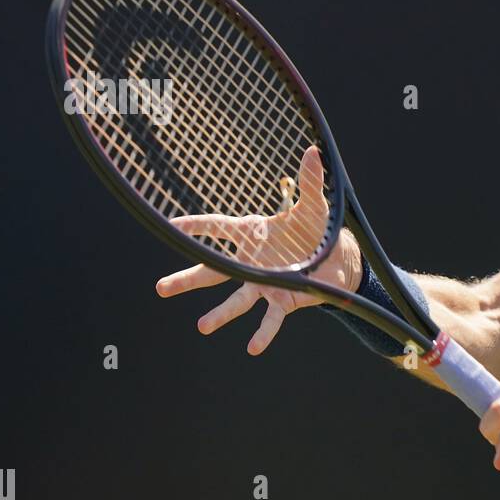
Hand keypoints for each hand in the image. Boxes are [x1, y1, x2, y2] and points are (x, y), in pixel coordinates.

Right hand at [154, 146, 363, 355]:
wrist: (338, 258)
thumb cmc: (319, 228)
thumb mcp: (315, 204)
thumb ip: (310, 182)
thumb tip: (314, 151)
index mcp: (252, 234)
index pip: (217, 228)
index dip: (196, 226)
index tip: (171, 225)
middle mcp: (251, 262)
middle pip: (213, 271)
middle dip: (187, 280)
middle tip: (160, 289)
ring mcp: (265, 283)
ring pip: (236, 300)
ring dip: (220, 315)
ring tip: (202, 326)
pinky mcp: (283, 300)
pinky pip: (270, 319)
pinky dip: (263, 334)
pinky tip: (252, 348)